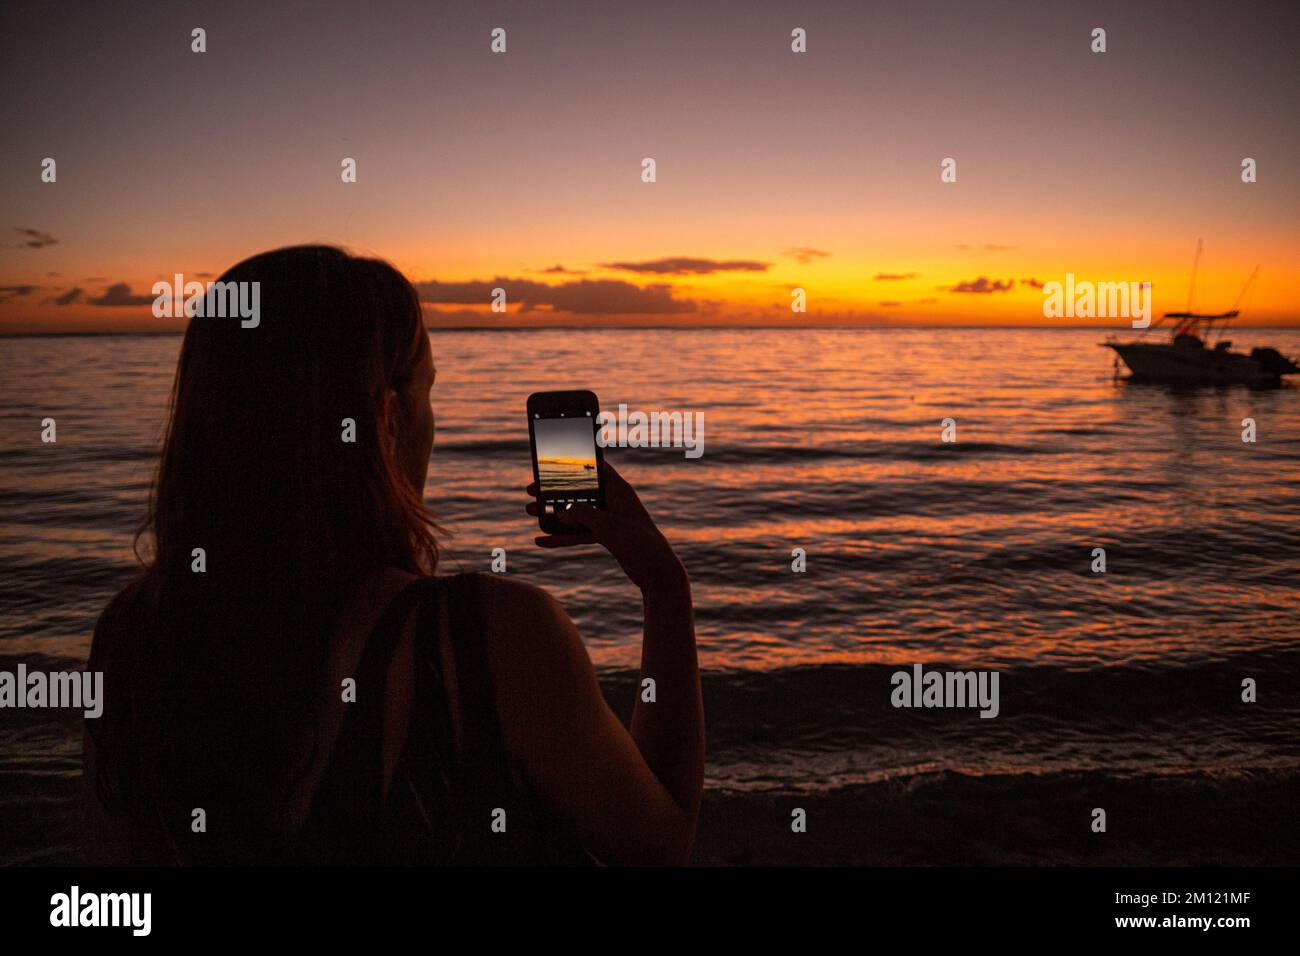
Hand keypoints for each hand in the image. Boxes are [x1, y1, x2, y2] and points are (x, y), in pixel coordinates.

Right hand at [525, 461, 687, 595]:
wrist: (656, 571)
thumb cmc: (638, 542)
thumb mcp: (607, 525)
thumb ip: (582, 514)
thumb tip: (561, 512)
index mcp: (619, 490)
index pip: (595, 468)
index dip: (574, 462)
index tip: (552, 460)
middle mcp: (613, 502)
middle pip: (579, 491)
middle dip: (554, 491)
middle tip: (531, 490)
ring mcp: (608, 520)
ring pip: (575, 513)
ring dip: (553, 514)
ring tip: (529, 512)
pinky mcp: (606, 537)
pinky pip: (579, 533)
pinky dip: (561, 537)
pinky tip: (541, 540)